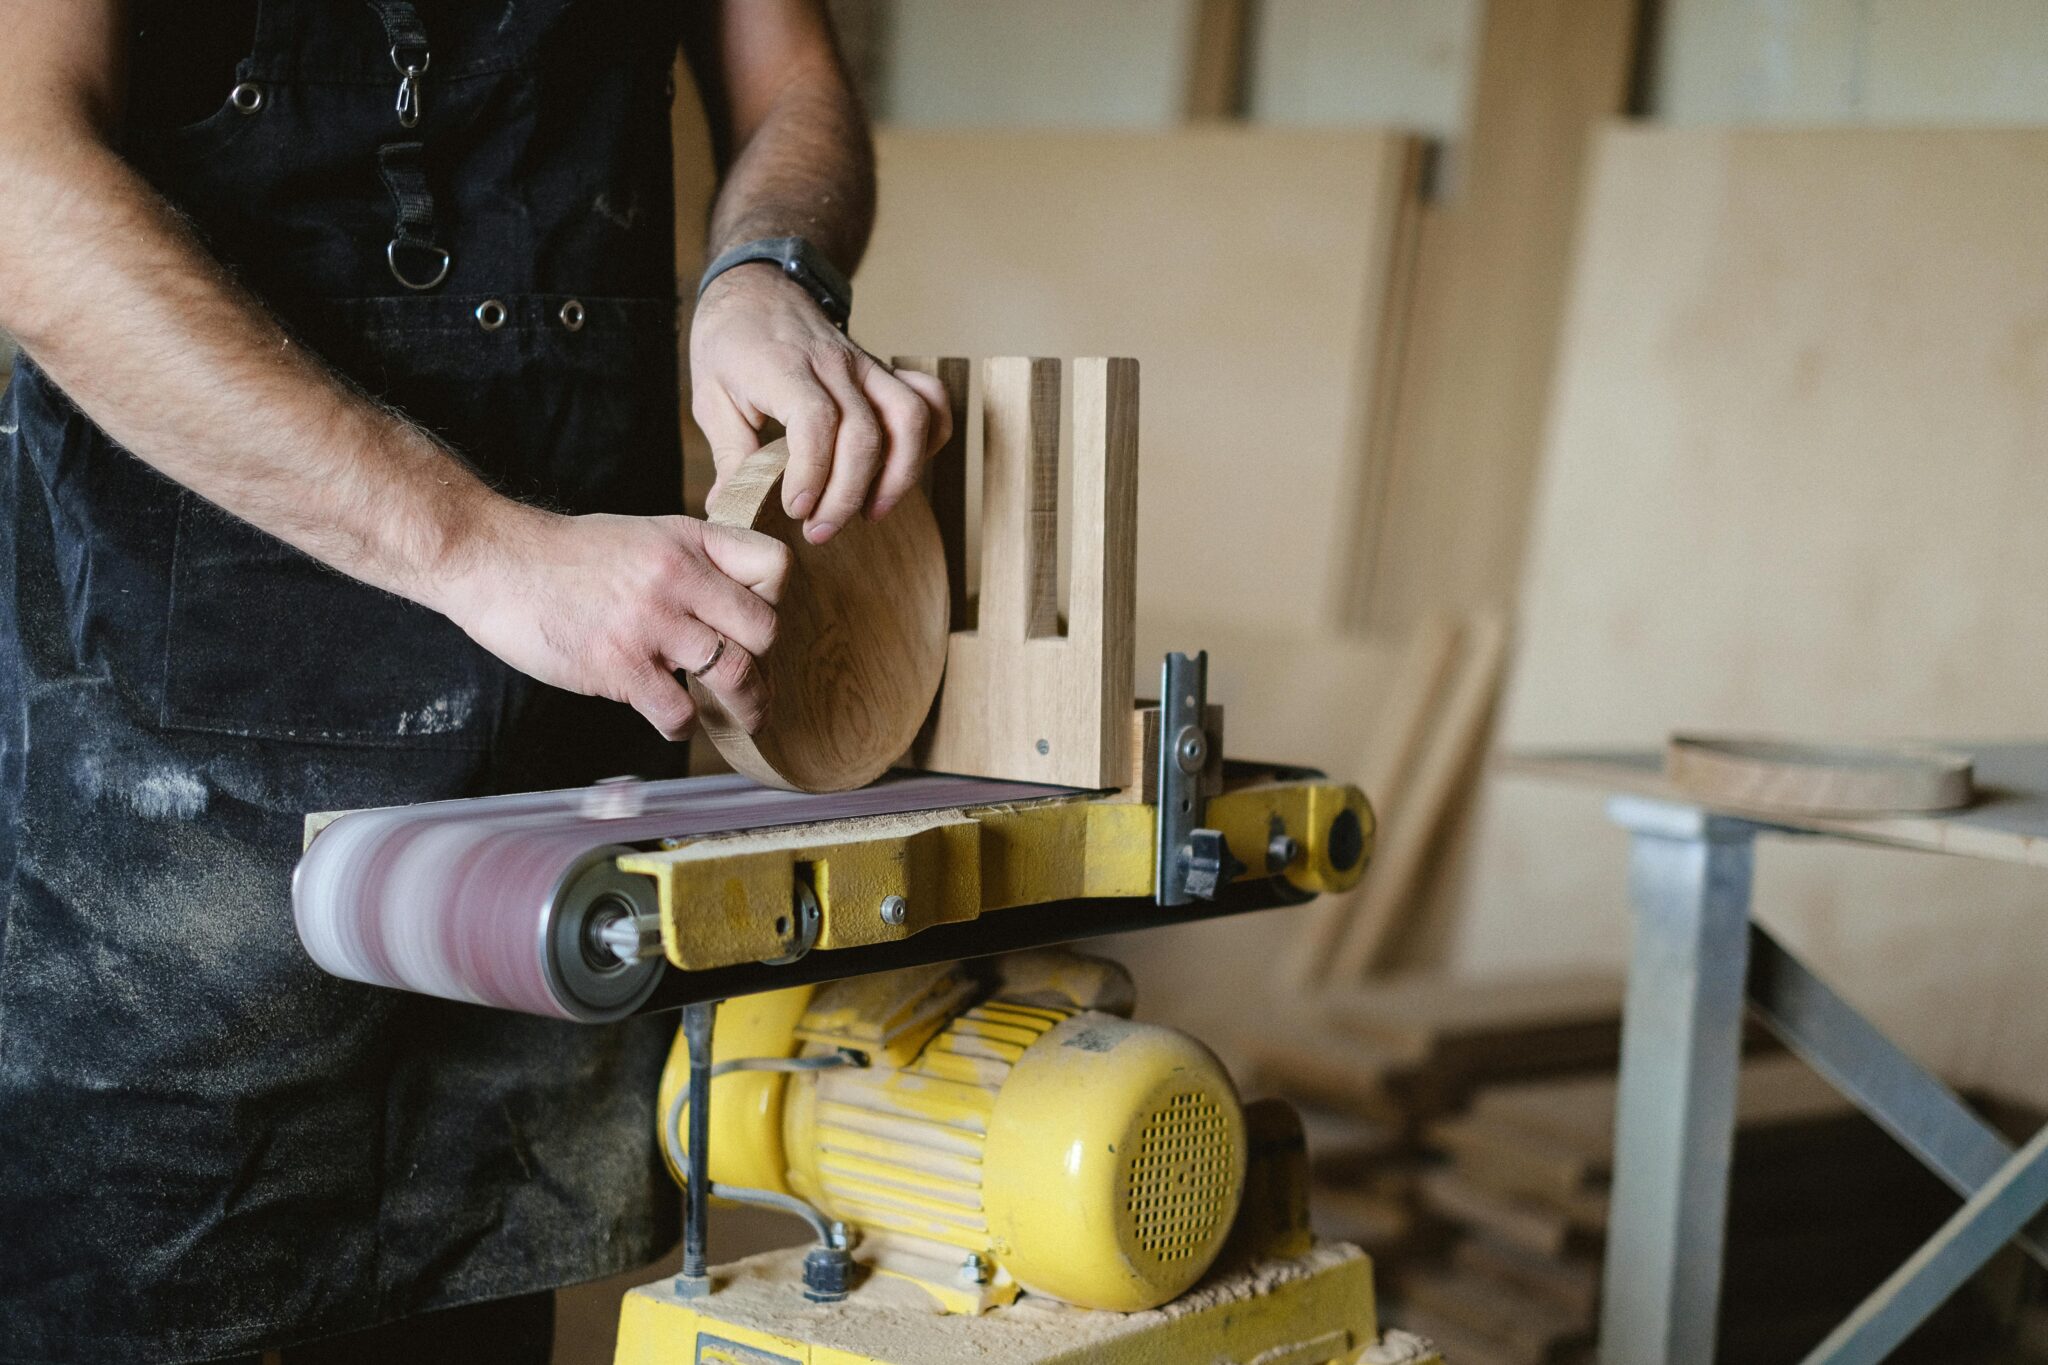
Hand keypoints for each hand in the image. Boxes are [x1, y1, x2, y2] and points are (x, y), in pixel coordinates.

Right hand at [432, 502, 791, 739]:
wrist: (493, 559)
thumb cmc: (568, 556)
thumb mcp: (643, 534)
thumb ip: (693, 562)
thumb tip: (735, 604)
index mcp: (690, 540)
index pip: (775, 565)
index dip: (778, 600)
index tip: (756, 624)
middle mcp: (679, 577)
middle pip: (766, 630)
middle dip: (768, 666)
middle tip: (756, 685)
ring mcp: (650, 622)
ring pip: (736, 674)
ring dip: (747, 707)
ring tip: (744, 718)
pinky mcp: (619, 665)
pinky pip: (680, 712)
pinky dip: (683, 725)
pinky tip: (671, 717)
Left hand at [689, 263, 951, 544]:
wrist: (757, 286)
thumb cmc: (731, 342)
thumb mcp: (709, 396)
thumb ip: (729, 453)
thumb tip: (730, 506)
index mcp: (783, 367)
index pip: (815, 421)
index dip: (812, 472)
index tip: (797, 508)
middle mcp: (833, 364)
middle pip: (865, 432)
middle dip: (847, 493)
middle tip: (821, 529)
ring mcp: (866, 365)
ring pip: (909, 417)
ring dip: (900, 473)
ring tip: (872, 511)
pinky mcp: (885, 371)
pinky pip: (930, 399)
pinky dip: (931, 437)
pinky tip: (905, 468)